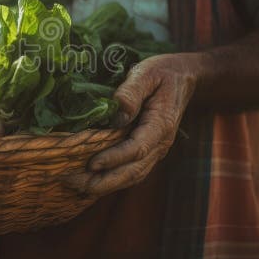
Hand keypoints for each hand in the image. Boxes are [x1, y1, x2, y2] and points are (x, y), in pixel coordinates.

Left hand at [65, 53, 202, 195]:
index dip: (113, 158)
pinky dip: (112, 180)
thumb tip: (117, 115)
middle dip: (103, 181)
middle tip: (73, 182)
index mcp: (161, 125)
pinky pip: (132, 171)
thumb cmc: (163, 72)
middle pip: (133, 171)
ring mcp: (156, 150)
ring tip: (76, 185)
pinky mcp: (149, 150)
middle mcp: (160, 143)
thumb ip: (131, 92)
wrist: (184, 78)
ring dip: (105, 185)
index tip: (91, 164)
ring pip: (132, 176)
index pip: (137, 149)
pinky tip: (92, 181)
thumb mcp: (146, 73)